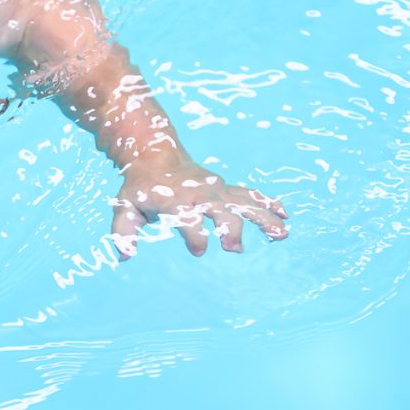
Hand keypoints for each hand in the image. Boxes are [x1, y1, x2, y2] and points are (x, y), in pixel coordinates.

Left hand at [111, 153, 288, 257]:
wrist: (153, 154)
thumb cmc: (141, 188)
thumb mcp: (125, 206)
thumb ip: (123, 232)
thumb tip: (124, 255)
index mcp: (176, 199)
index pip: (188, 217)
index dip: (194, 234)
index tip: (199, 250)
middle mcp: (201, 193)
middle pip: (222, 209)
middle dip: (230, 228)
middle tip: (234, 248)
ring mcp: (217, 190)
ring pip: (244, 202)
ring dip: (263, 218)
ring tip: (282, 234)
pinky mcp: (226, 189)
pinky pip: (251, 194)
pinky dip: (268, 203)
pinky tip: (285, 216)